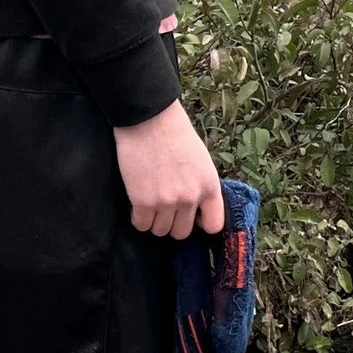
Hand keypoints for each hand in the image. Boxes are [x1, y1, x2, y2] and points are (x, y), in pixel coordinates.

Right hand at [115, 99, 223, 240]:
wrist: (149, 120)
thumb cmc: (175, 134)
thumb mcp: (201, 160)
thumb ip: (201, 186)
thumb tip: (196, 208)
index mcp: (209, 186)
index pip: (214, 225)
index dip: (201, 223)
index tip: (191, 217)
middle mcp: (191, 198)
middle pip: (182, 232)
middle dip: (172, 223)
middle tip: (164, 207)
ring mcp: (167, 202)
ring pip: (160, 231)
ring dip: (154, 220)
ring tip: (150, 202)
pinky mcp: (143, 202)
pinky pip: (141, 225)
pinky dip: (138, 217)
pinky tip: (138, 202)